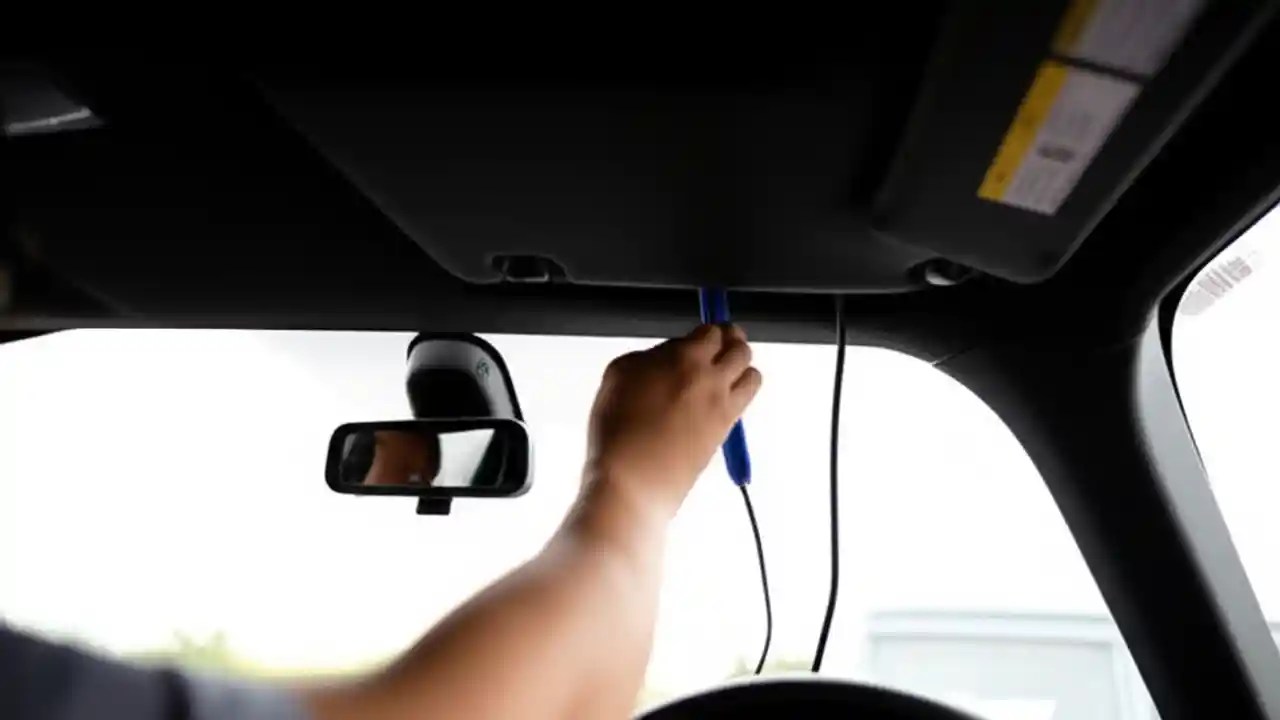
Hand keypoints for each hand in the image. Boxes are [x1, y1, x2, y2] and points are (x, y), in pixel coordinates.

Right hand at [584, 324, 762, 519]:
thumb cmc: (619, 430)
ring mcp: (722, 405)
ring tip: (727, 369)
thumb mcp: (620, 373)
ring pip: (751, 374)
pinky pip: (744, 403)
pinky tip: (723, 396)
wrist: (633, 479)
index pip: (712, 331)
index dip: (708, 329)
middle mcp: (711, 378)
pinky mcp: (725, 430)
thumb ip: (651, 356)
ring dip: (742, 367)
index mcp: (685, 357)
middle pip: (739, 348)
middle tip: (722, 341)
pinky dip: (739, 394)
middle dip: (731, 341)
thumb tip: (668, 355)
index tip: (703, 332)